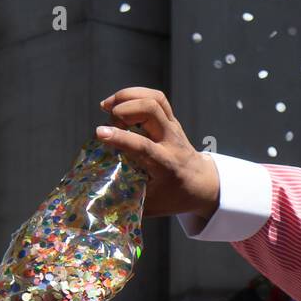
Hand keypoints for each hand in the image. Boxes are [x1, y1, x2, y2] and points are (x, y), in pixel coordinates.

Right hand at [96, 88, 220, 219]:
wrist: (203, 184)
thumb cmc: (174, 197)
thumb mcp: (151, 206)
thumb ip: (126, 202)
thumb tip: (97, 204)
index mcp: (166, 166)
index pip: (143, 146)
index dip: (121, 138)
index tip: (100, 133)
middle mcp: (171, 142)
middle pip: (151, 111)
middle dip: (124, 109)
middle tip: (108, 122)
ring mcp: (173, 127)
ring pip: (154, 98)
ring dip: (127, 97)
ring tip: (107, 107)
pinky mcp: (171, 119)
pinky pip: (155, 97)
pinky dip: (134, 94)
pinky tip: (118, 103)